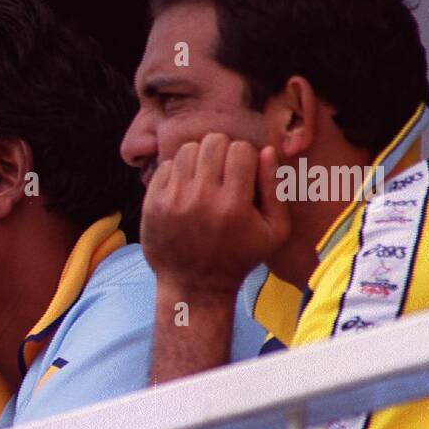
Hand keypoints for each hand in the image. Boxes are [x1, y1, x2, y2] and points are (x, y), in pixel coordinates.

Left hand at [140, 134, 290, 294]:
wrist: (193, 286)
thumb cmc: (239, 258)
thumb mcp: (273, 232)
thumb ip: (276, 189)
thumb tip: (265, 150)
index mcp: (233, 205)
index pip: (240, 149)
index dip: (246, 158)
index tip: (244, 175)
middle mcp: (201, 199)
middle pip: (213, 142)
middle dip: (223, 152)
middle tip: (224, 174)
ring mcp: (173, 200)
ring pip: (188, 149)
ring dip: (200, 159)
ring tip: (205, 180)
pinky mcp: (152, 203)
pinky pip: (166, 165)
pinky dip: (178, 172)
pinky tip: (186, 190)